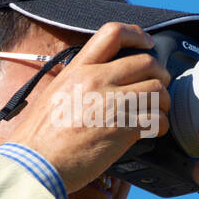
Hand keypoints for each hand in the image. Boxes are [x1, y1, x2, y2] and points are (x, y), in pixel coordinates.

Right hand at [0, 22, 170, 194]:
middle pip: (146, 62)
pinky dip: (161, 124)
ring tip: (157, 111)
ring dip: (163, 101)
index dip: (137, 34)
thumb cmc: (39, 137)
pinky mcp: (122, 129)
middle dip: (159, 74)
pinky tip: (154, 130)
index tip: (147, 44)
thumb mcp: (54, 94)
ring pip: (157, 89)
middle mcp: (96, 81)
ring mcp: (111, 104)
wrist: (35, 164)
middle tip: (158, 86)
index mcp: (77, 70)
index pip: (112, 33)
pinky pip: (157, 119)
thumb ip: (77, 82)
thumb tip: (98, 82)